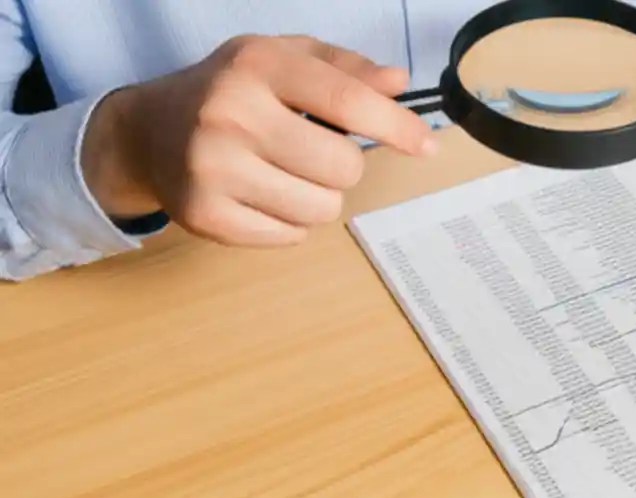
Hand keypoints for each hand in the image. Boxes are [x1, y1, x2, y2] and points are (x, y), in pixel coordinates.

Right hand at [82, 35, 434, 245]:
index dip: (396, 127)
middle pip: (342, 167)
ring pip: (321, 208)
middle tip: (313, 154)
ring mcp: (213, 168)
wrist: (146, 132)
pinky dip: (288, 224)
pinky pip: (290, 237)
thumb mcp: (282, 59)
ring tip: (283, 174)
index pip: (346, 101)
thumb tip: (398, 82)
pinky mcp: (205, 214)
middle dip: (342, 167)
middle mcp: (231, 113)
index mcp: (258, 66)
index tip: (425, 146)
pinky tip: (260, 196)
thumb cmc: (231, 92)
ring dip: (317, 197)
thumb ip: (345, 69)